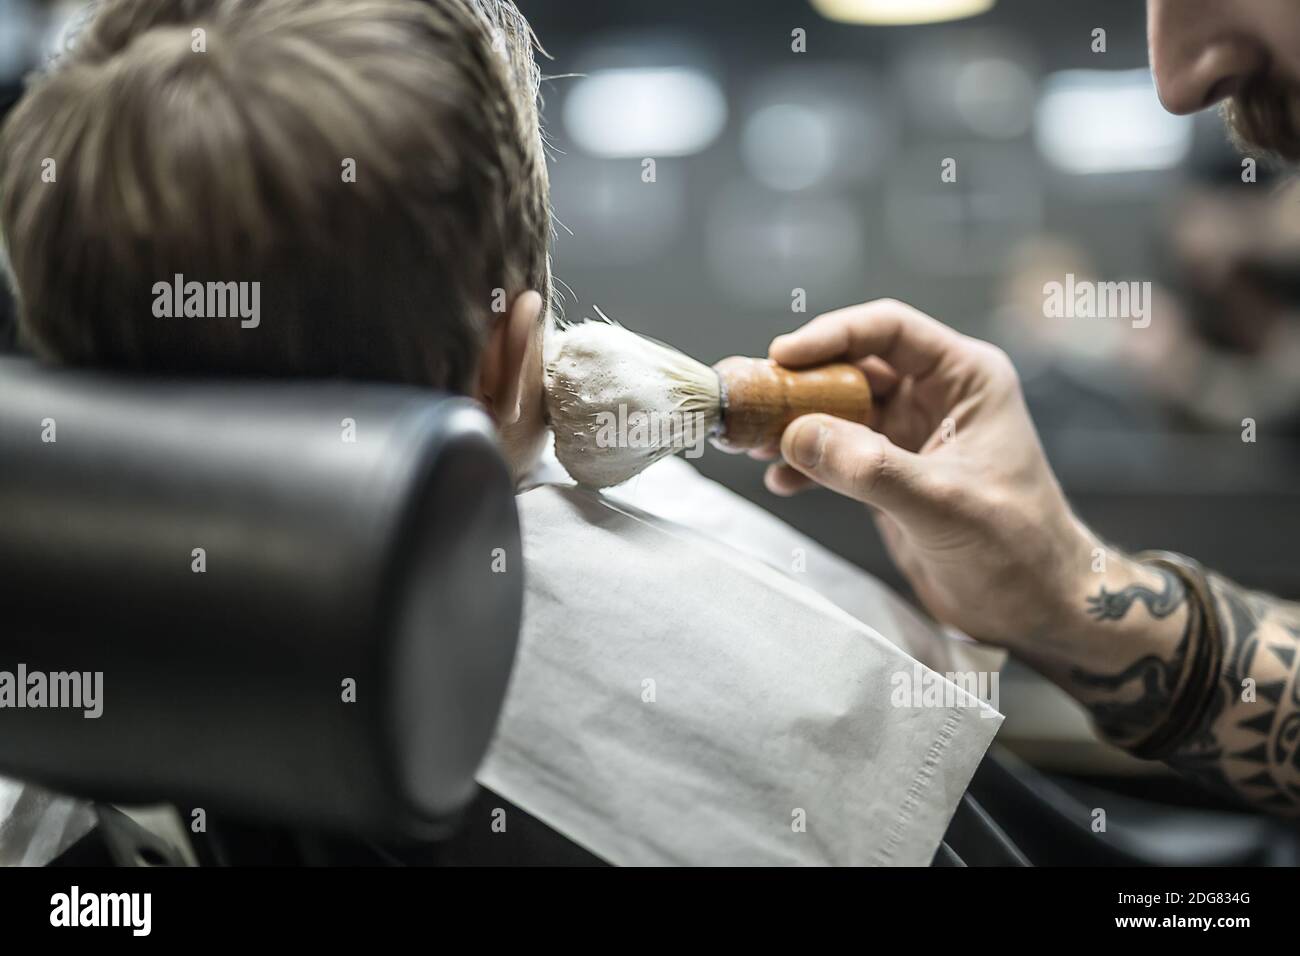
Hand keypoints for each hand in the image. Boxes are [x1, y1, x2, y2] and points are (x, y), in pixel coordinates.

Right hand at [765, 299, 1100, 653]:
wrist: (1034, 609)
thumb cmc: (1017, 550)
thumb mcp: (944, 504)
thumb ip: (871, 468)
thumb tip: (797, 435)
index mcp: (965, 379)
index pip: (889, 331)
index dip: (832, 335)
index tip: (781, 356)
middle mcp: (935, 397)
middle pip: (851, 368)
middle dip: (798, 385)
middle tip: (748, 403)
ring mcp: (910, 436)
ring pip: (836, 410)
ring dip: (794, 425)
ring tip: (749, 444)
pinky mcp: (890, 474)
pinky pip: (836, 454)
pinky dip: (805, 463)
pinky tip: (781, 482)